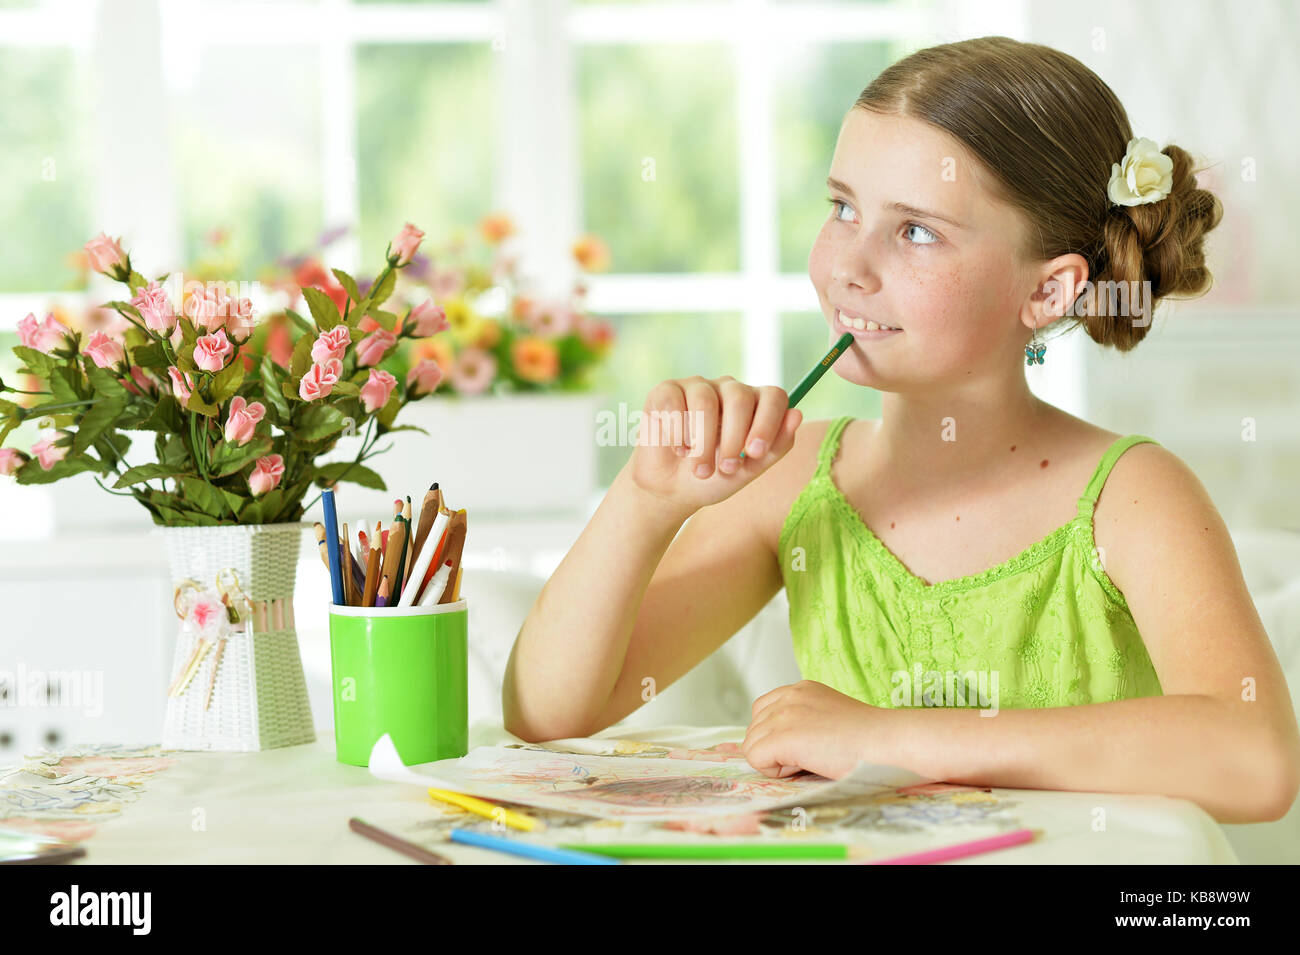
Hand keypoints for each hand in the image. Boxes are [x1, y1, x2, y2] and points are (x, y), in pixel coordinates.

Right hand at [628, 375, 801, 521]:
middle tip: (725, 468)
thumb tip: (797, 414)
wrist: (671, 490)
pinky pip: (674, 401)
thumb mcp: (749, 470)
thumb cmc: (713, 478)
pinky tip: (678, 449)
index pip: (773, 396)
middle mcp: (728, 390)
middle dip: (733, 438)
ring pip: (705, 400)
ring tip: (699, 468)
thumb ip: (776, 446)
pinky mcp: (667, 391)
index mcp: (755, 405)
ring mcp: (697, 387)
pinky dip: (676, 431)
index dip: (767, 423)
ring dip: (702, 442)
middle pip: (740, 397)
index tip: (754, 452)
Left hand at [742, 680, 899, 779]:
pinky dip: (775, 771)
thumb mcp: (830, 718)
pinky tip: (805, 765)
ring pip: (751, 745)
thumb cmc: (869, 741)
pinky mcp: (783, 736)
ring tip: (811, 759)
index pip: (762, 711)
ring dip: (776, 761)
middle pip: (753, 729)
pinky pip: (755, 759)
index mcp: (801, 689)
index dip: (776, 736)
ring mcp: (784, 714)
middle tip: (810, 756)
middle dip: (774, 749)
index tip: (805, 746)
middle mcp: (789, 695)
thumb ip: (803, 722)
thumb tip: (777, 746)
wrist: (888, 743)